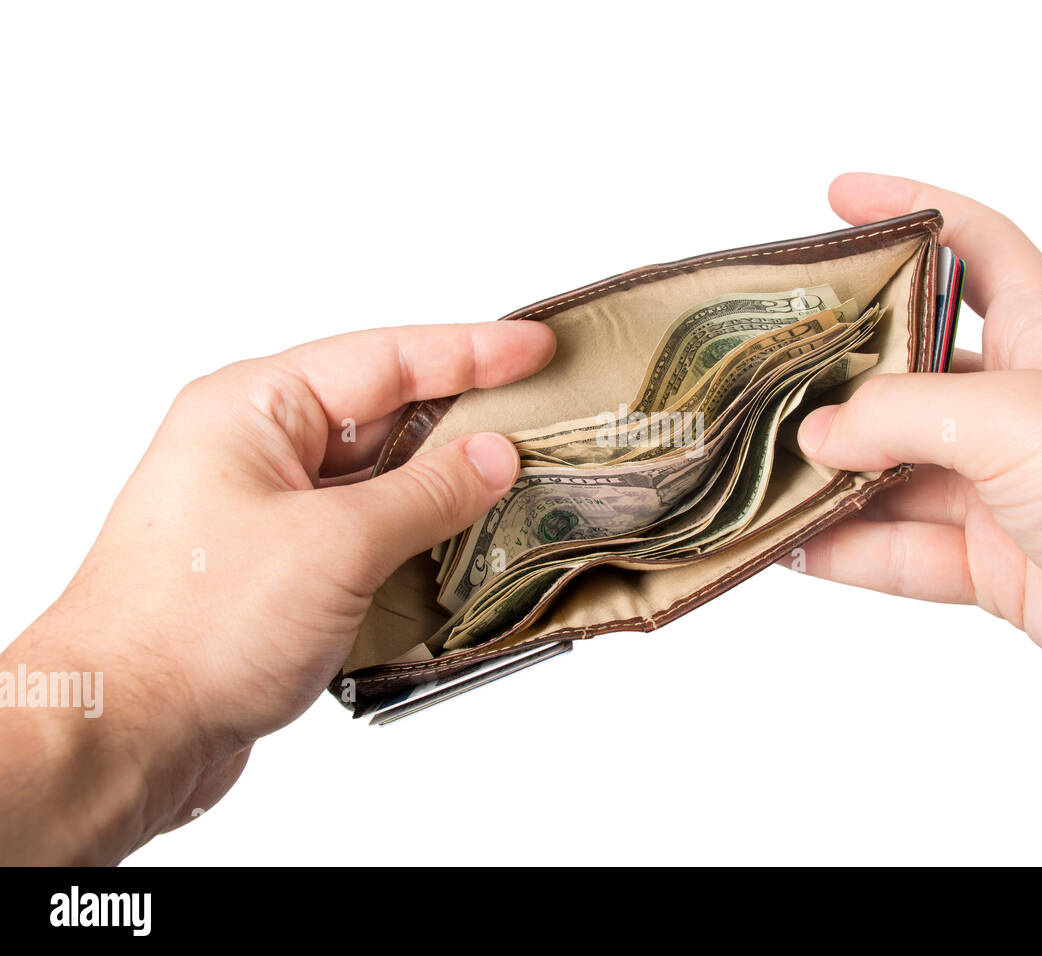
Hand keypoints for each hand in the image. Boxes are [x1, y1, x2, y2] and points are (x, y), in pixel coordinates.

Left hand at [0, 321, 554, 862]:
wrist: (122, 732)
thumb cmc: (192, 627)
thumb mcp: (334, 546)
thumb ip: (426, 495)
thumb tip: (493, 459)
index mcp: (254, 411)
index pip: (385, 359)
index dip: (471, 352)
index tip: (537, 350)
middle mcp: (259, 452)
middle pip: (386, 417)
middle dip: (466, 424)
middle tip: (548, 423)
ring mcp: (270, 514)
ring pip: (381, 483)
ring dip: (445, 494)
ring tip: (522, 492)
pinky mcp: (282, 572)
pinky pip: (367, 537)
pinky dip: (416, 543)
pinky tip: (466, 555)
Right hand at [789, 173, 1041, 742]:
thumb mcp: (1017, 420)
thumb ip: (902, 419)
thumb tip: (818, 436)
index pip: (970, 245)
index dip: (908, 210)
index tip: (840, 197)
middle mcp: (1019, 405)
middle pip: (907, 375)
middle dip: (835, 375)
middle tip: (760, 371)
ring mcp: (1005, 487)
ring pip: (893, 473)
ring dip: (827, 479)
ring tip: (753, 473)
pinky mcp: (998, 564)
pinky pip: (902, 549)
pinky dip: (846, 549)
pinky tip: (791, 544)